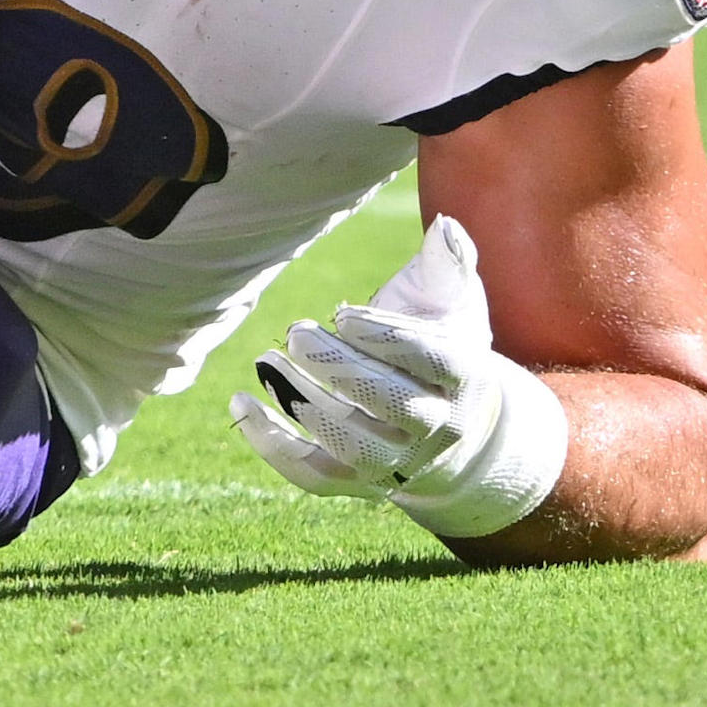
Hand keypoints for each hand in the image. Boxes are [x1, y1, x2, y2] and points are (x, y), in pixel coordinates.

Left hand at [232, 215, 569, 539]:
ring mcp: (399, 461)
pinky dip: (273, 446)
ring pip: (354, 445)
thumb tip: (444, 225)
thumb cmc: (445, 352)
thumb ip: (447, 267)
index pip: (434, 361)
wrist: (460, 433)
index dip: (388, 337)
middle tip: (297, 332)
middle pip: (393, 404)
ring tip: (267, 361)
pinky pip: (315, 475)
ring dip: (304, 405)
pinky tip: (241, 404)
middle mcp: (438, 426)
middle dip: (340, 368)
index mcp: (466, 377)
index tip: (344, 313)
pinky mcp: (358, 481)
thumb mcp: (452, 307)